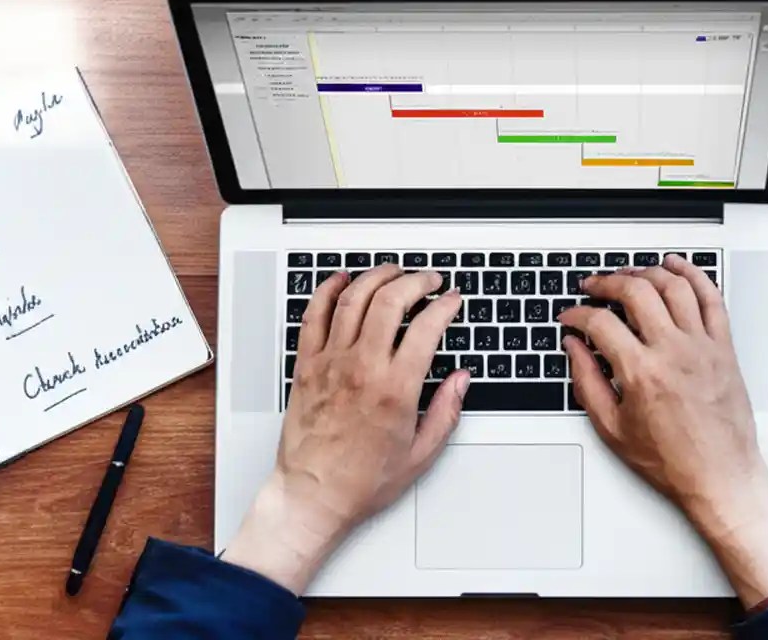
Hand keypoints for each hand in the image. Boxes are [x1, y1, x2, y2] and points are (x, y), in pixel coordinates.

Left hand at [224, 265, 468, 593]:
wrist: (313, 495)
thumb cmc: (361, 481)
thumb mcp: (421, 454)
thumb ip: (446, 411)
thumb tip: (461, 381)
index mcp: (395, 389)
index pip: (425, 327)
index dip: (444, 306)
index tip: (451, 300)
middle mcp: (362, 369)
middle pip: (390, 301)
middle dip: (416, 280)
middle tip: (429, 279)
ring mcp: (331, 363)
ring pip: (353, 299)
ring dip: (377, 277)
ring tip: (394, 272)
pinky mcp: (307, 366)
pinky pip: (314, 315)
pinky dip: (328, 290)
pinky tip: (341, 280)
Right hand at [558, 254, 767, 606]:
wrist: (720, 478)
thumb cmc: (671, 462)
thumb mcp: (613, 428)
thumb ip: (587, 381)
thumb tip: (573, 348)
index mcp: (641, 372)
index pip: (600, 322)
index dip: (577, 313)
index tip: (570, 317)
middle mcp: (673, 351)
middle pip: (636, 291)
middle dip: (607, 282)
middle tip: (593, 286)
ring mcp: (702, 346)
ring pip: (673, 286)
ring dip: (646, 271)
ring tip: (629, 273)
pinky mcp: (724, 348)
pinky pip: (712, 298)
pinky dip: (694, 275)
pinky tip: (677, 267)